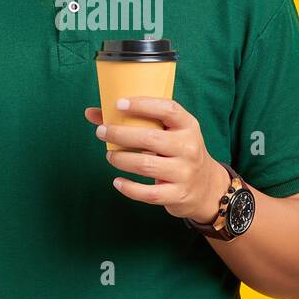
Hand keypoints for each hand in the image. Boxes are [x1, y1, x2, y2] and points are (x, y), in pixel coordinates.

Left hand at [84, 96, 229, 222]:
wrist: (207, 187)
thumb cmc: (178, 152)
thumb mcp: (167, 133)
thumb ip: (135, 121)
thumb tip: (91, 113)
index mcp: (188, 126)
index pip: (168, 109)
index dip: (143, 104)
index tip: (118, 103)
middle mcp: (189, 147)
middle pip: (151, 138)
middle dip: (121, 134)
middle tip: (101, 132)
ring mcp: (185, 172)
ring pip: (146, 165)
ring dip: (121, 160)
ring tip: (110, 155)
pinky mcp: (178, 194)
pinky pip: (148, 194)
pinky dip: (129, 188)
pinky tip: (117, 182)